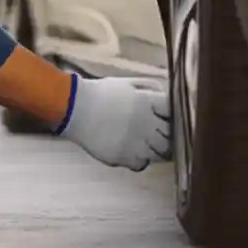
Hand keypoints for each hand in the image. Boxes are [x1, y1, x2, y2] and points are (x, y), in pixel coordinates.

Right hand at [55, 74, 170, 170]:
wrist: (74, 110)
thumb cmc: (100, 94)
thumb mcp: (127, 84)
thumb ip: (148, 88)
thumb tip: (166, 93)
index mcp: (147, 102)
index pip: (173, 112)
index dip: (171, 114)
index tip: (167, 115)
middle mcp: (146, 124)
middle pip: (171, 134)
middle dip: (168, 132)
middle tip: (161, 132)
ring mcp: (136, 142)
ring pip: (161, 152)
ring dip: (158, 148)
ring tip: (148, 143)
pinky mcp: (125, 157)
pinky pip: (143, 164)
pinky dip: (141, 159)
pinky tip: (134, 151)